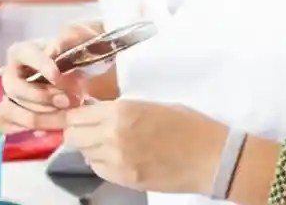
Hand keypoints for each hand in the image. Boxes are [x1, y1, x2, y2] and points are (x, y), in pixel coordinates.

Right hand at [0, 20, 101, 132]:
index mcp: (23, 52)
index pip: (24, 54)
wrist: (82, 80)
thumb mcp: (80, 40)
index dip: (39, 65)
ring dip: (40, 114)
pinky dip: (30, 128)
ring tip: (66, 114)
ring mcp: (12, 97)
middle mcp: (12, 74)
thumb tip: (54, 47)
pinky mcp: (16, 115)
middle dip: (40, 96)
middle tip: (66, 101)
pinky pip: (11, 125)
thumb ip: (70, 37)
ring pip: (12, 109)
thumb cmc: (78, 56)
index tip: (57, 76)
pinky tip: (52, 129)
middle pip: (13, 88)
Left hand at [64, 100, 226, 194]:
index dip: (76, 116)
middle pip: (74, 136)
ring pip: (85, 154)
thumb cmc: (187, 124)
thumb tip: (96, 112)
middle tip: (91, 130)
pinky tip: (117, 157)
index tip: (81, 115)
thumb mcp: (150, 105)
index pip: (76, 115)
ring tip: (109, 143)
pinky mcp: (125, 179)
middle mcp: (112, 135)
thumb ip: (119, 109)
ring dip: (91, 148)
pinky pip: (99, 170)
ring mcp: (117, 160)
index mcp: (120, 111)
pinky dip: (102, 163)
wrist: (212, 157)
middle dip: (78, 132)